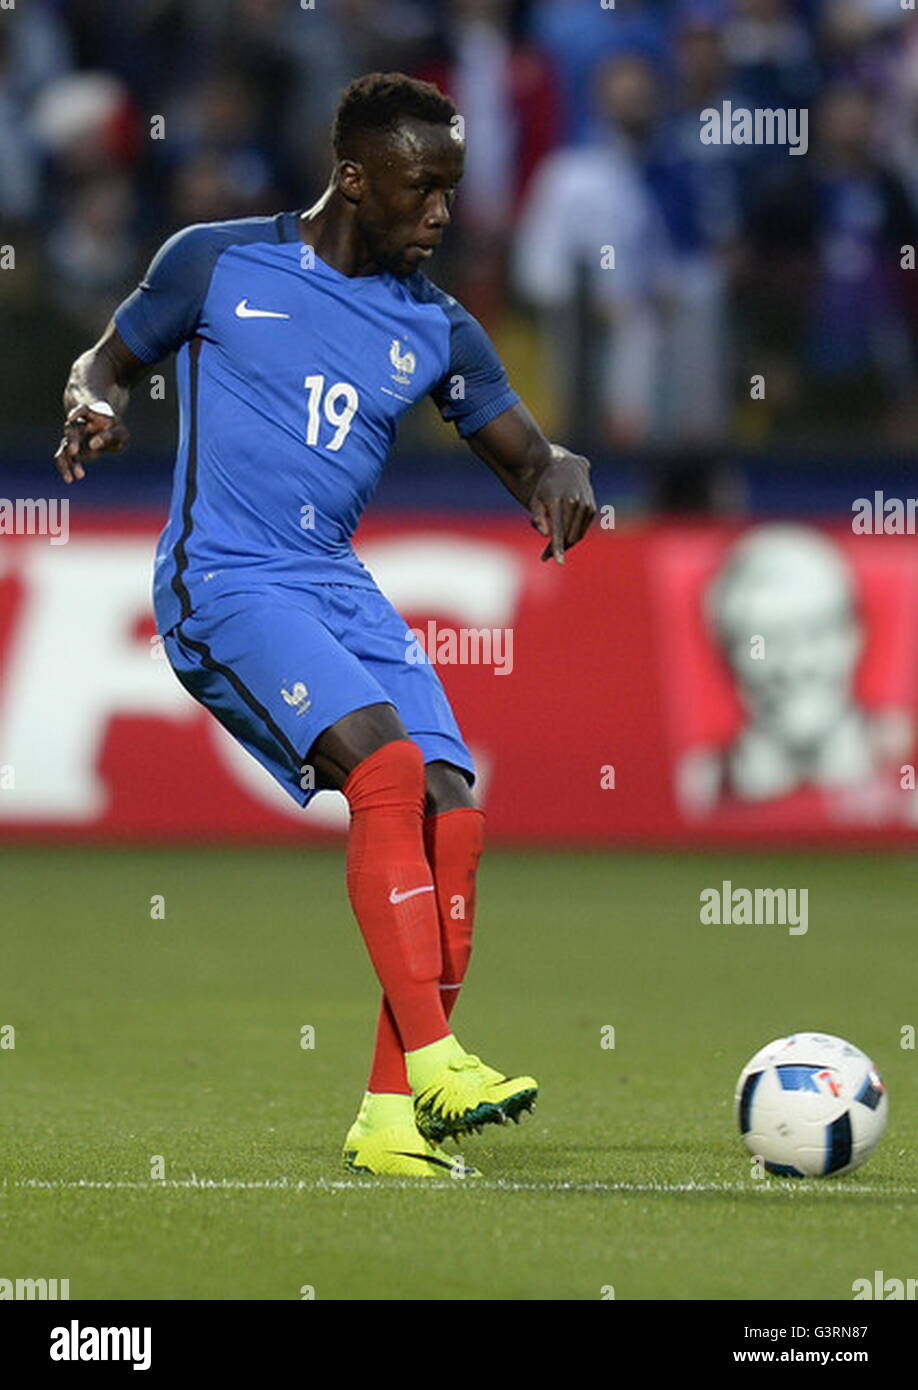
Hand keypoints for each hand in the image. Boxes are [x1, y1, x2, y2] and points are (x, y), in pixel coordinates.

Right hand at [54, 402, 128, 482]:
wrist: (109, 431)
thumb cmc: (115, 429)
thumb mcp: (120, 433)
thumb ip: (109, 436)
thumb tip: (93, 445)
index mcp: (91, 416)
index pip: (82, 410)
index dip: (76, 412)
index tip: (71, 418)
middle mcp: (79, 425)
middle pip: (70, 430)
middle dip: (71, 440)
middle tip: (73, 451)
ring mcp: (74, 438)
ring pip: (65, 447)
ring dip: (69, 460)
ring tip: (80, 475)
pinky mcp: (72, 451)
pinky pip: (64, 458)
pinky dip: (66, 468)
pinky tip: (70, 479)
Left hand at [529, 445, 595, 563]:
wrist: (567, 468)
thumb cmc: (546, 486)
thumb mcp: (535, 500)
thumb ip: (538, 517)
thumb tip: (544, 535)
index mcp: (558, 501)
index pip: (559, 530)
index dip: (558, 547)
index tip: (558, 561)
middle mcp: (574, 503)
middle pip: (568, 535)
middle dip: (558, 548)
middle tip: (545, 556)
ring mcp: (585, 505)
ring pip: (576, 534)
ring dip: (565, 544)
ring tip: (551, 549)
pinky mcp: (591, 508)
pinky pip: (582, 529)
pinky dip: (573, 536)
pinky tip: (563, 538)